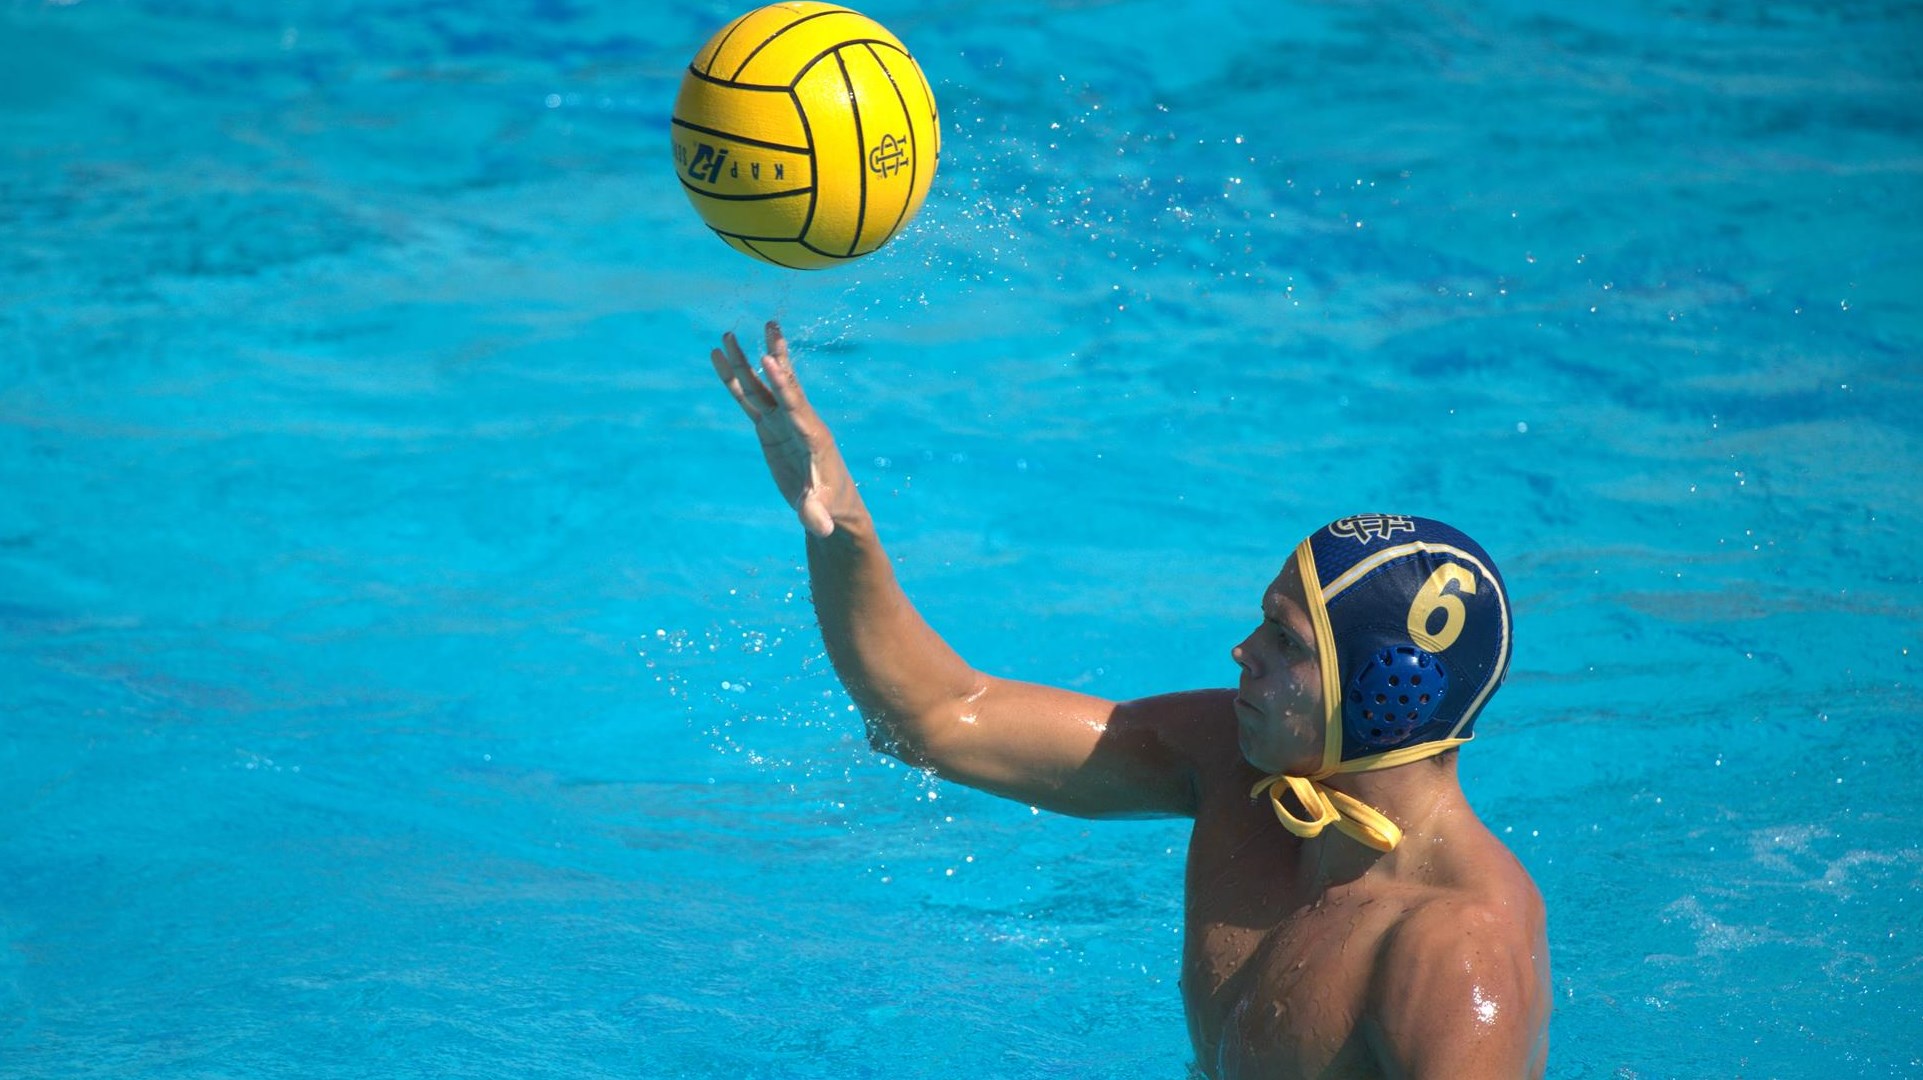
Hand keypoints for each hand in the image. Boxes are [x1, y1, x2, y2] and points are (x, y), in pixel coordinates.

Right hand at [711, 321, 852, 537]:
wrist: (829, 504)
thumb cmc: (829, 506)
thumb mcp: (822, 511)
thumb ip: (816, 514)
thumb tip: (818, 526)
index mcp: (812, 436)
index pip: (795, 405)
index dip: (783, 383)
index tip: (771, 359)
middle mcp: (798, 421)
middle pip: (783, 384)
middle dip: (774, 357)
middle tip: (770, 325)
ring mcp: (781, 421)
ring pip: (760, 386)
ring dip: (745, 362)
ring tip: (728, 334)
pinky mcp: (768, 427)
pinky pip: (747, 399)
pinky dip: (733, 380)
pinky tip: (718, 359)